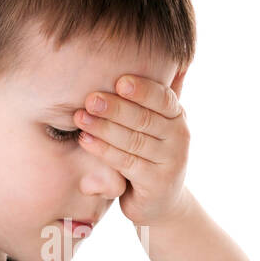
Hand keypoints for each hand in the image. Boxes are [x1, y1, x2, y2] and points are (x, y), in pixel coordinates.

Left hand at [73, 73, 189, 226]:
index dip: (142, 89)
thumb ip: (151, 98)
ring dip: (104, 128)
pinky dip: (103, 150)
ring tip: (80, 118)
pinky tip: (85, 140)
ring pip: (133, 141)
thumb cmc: (149, 154)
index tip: (120, 81)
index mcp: (177, 115)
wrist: (161, 201)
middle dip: (115, 108)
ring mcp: (170, 161)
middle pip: (144, 119)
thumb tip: (157, 59)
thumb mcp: (154, 125)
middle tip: (90, 99)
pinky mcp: (157, 183)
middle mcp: (179, 136)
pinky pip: (126, 163)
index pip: (162, 98)